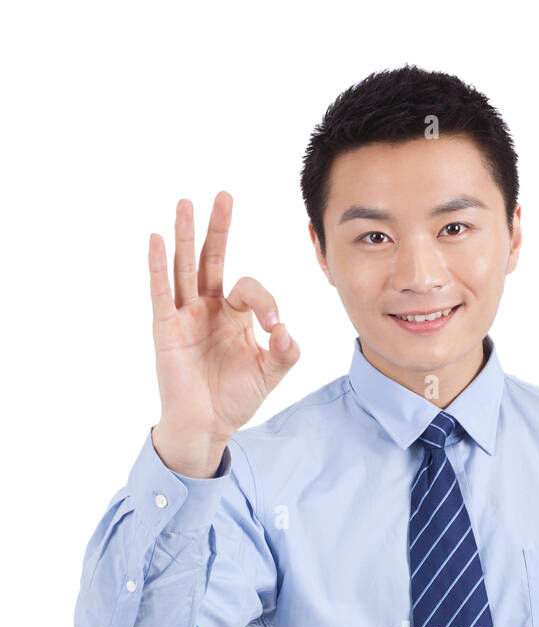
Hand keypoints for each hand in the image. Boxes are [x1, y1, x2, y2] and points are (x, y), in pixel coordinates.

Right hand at [148, 192, 299, 453]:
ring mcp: (185, 315)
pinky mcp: (166, 328)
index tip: (275, 331)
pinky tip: (157, 239)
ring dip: (186, 236)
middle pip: (213, 259)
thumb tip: (287, 331)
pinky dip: (158, 266)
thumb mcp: (270, 374)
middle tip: (224, 196)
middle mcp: (209, 308)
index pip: (250, 289)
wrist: (207, 425)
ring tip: (185, 203)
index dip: (266, 303)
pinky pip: (161, 292)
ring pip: (186, 267)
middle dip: (219, 228)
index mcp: (234, 315)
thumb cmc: (235, 398)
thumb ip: (285, 353)